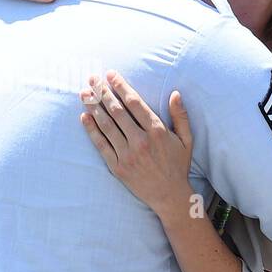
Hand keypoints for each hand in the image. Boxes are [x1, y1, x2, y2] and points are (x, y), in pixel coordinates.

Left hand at [79, 70, 192, 213]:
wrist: (169, 196)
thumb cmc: (178, 165)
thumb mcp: (186, 140)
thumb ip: (180, 116)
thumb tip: (175, 93)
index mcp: (157, 131)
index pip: (135, 103)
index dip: (121, 86)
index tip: (110, 74)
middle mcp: (141, 141)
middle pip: (117, 111)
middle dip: (102, 92)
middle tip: (92, 78)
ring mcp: (127, 155)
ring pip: (106, 125)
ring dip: (93, 107)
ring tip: (84, 93)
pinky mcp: (118, 167)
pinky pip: (101, 145)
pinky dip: (91, 130)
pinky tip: (84, 117)